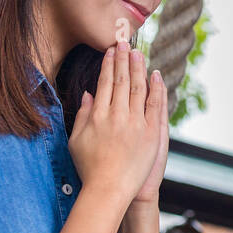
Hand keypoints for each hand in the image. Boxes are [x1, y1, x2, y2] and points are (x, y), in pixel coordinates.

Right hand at [68, 40, 164, 206]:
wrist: (109, 190)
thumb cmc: (90, 168)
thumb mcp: (76, 140)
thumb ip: (83, 115)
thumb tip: (89, 93)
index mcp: (98, 116)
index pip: (104, 84)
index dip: (108, 65)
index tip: (110, 52)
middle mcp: (117, 116)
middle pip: (121, 81)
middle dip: (123, 60)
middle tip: (124, 43)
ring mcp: (135, 123)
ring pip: (138, 89)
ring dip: (138, 69)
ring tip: (138, 53)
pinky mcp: (151, 133)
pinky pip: (155, 105)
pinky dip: (156, 88)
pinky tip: (155, 75)